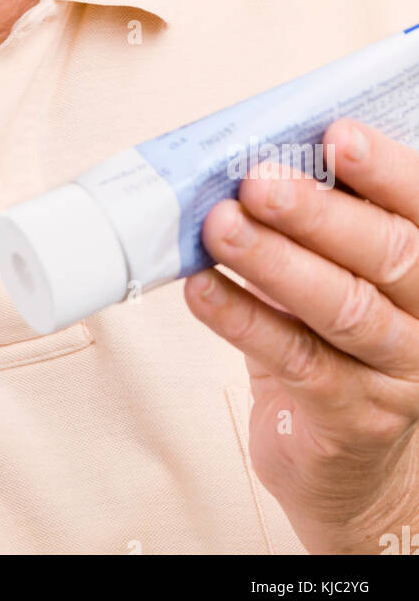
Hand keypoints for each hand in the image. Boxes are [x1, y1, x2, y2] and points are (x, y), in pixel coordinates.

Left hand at [184, 117, 418, 553]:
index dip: (385, 169)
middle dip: (318, 212)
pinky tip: (202, 289)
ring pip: (343, 308)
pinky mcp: (353, 418)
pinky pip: (296, 360)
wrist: (349, 466)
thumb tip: (256, 153)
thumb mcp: (342, 272)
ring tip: (220, 226)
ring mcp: (399, 373)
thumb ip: (320, 223)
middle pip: (388, 254)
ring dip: (274, 261)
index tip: (336, 133)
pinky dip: (243, 319)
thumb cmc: (338, 343)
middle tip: (258, 181)